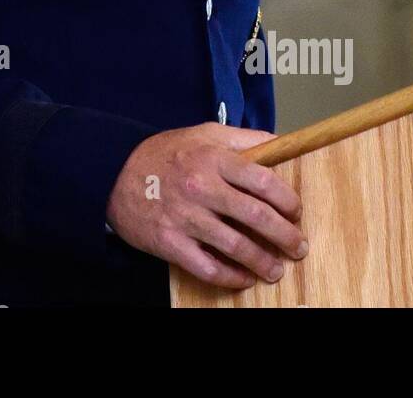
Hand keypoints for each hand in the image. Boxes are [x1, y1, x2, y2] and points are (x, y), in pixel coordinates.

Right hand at [105, 122, 306, 289]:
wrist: (114, 174)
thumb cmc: (164, 154)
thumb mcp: (203, 133)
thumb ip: (242, 138)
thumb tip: (281, 144)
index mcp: (212, 158)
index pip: (263, 181)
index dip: (287, 200)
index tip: (295, 211)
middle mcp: (201, 187)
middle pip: (256, 217)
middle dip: (285, 236)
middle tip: (298, 246)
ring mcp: (185, 217)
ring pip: (236, 247)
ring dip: (263, 262)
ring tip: (276, 269)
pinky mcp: (170, 242)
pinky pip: (208, 267)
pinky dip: (231, 278)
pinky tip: (243, 279)